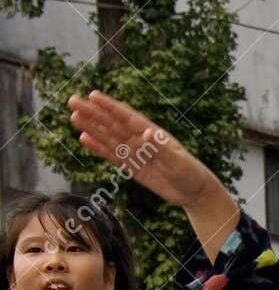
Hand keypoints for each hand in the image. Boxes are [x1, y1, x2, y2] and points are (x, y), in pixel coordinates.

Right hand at [69, 92, 210, 206]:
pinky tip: (84, 139)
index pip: (127, 117)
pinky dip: (98, 148)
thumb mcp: (179, 161)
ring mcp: (135, 153)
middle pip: (112, 124)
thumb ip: (162, 147)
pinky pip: (112, 156)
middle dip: (93, 113)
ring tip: (73, 117)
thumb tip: (147, 133)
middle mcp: (140, 140)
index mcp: (152, 133)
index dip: (110, 107)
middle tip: (72, 101)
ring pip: (109, 138)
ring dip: (91, 128)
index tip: (92, 95)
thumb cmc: (191, 173)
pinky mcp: (132, 168)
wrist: (194, 193)